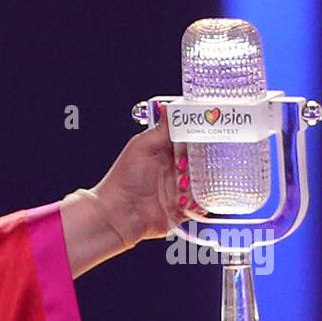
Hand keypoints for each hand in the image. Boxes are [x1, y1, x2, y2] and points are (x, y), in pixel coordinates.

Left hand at [89, 120, 200, 245]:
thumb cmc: (123, 180)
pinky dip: (197, 202)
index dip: (198, 139)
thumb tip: (169, 106)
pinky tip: (184, 200)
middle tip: (182, 167)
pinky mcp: (183, 209)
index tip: (204, 138)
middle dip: (197, 164)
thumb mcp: (142, 147)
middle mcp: (175, 170)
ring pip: (204, 181)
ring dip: (195, 183)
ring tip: (179, 186)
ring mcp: (180, 189)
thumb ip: (161, 129)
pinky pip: (201, 204)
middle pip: (201, 161)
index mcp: (166, 152)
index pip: (192, 140)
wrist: (117, 214)